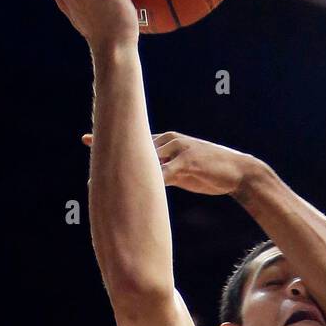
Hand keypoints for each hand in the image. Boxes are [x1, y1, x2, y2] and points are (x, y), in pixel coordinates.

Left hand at [81, 130, 261, 194]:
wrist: (239, 172)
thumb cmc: (211, 174)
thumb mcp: (185, 171)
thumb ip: (166, 173)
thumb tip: (151, 185)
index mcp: (167, 141)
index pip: (134, 139)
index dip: (110, 139)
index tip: (86, 139)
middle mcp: (169, 141)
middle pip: (135, 145)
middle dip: (111, 150)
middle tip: (86, 147)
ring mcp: (178, 150)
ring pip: (145, 158)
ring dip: (125, 167)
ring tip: (104, 173)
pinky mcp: (187, 162)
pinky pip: (162, 173)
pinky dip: (147, 180)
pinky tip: (133, 186)